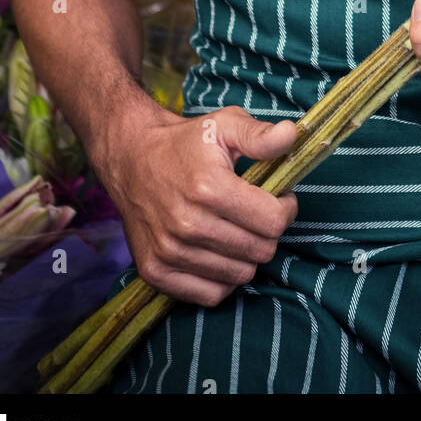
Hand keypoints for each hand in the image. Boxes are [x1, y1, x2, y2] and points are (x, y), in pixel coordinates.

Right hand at [100, 104, 298, 306]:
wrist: (131, 160)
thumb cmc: (184, 143)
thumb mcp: (223, 125)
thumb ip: (259, 134)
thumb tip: (290, 135)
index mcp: (208, 187)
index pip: (274, 221)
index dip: (285, 208)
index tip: (278, 197)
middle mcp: (187, 224)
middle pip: (261, 251)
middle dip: (268, 232)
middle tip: (256, 213)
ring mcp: (169, 251)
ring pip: (240, 275)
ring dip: (246, 255)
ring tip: (236, 229)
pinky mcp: (155, 272)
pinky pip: (211, 295)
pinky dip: (222, 278)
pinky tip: (218, 251)